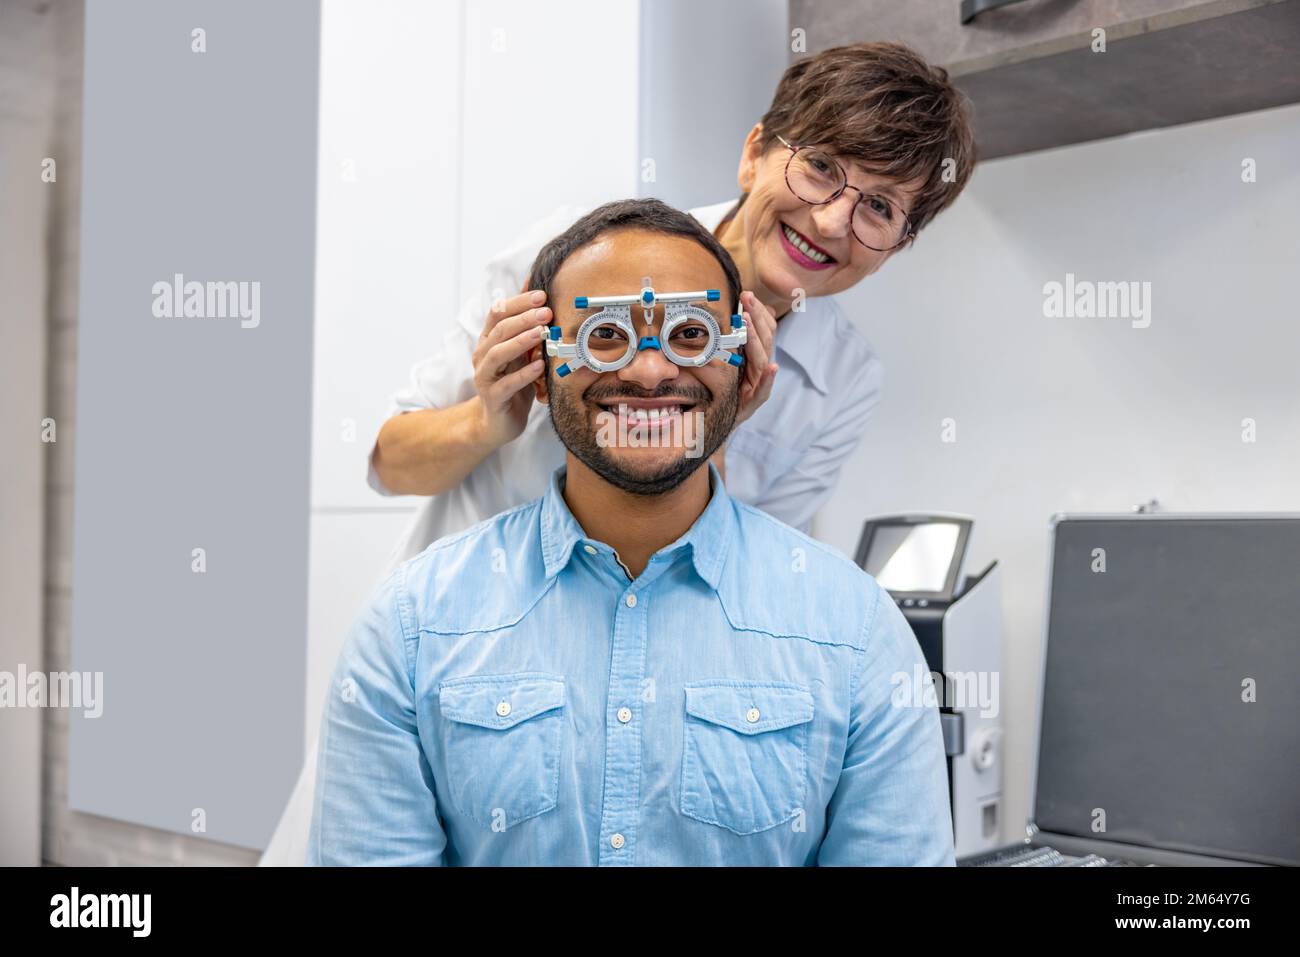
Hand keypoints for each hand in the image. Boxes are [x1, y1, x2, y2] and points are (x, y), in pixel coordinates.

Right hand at [471, 289, 551, 447]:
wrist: (499, 421)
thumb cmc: (514, 382)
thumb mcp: (522, 351)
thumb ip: (526, 325)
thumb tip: (535, 290)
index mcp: (488, 340)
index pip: (498, 313)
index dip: (518, 302)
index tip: (541, 295)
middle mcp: (482, 355)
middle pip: (499, 330)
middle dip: (524, 319)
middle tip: (546, 312)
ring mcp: (485, 377)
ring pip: (498, 354)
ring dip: (521, 341)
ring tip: (542, 333)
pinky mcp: (493, 398)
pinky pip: (507, 384)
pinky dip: (524, 374)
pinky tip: (540, 366)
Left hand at [733, 291, 777, 427]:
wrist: (723, 421)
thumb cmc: (728, 391)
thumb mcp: (732, 363)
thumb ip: (737, 342)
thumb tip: (745, 315)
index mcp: (758, 358)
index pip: (765, 330)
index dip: (759, 312)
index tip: (747, 296)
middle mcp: (762, 369)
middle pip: (766, 339)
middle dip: (757, 317)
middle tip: (747, 299)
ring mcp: (760, 385)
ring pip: (763, 359)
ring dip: (758, 340)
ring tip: (749, 323)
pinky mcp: (755, 402)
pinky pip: (764, 390)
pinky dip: (769, 378)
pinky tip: (772, 367)